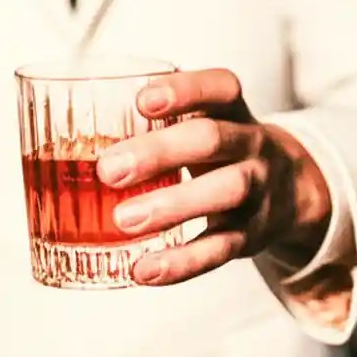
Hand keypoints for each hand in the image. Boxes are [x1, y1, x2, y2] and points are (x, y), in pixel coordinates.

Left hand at [96, 68, 331, 285]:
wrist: (295, 191)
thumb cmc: (222, 149)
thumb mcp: (206, 121)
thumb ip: (155, 121)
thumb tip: (60, 131)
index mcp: (232, 110)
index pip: (220, 88)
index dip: (184, 91)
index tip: (142, 100)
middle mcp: (251, 145)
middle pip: (212, 139)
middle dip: (159, 153)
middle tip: (108, 170)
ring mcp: (257, 190)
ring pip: (224, 193)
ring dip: (171, 206)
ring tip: (123, 220)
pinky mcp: (252, 235)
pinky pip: (221, 249)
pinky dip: (182, 263)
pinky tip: (143, 269)